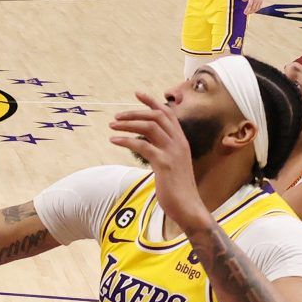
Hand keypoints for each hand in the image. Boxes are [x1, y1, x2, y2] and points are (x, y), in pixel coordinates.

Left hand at [108, 91, 208, 231]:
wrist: (189, 207)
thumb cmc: (178, 188)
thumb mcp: (172, 164)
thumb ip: (164, 151)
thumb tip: (148, 143)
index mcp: (181, 140)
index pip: (167, 113)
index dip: (152, 102)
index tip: (137, 94)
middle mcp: (178, 142)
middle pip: (156, 116)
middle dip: (134, 112)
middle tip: (116, 116)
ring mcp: (172, 152)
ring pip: (149, 126)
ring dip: (128, 124)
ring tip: (112, 127)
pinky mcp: (164, 164)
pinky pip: (142, 145)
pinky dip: (126, 141)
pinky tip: (114, 141)